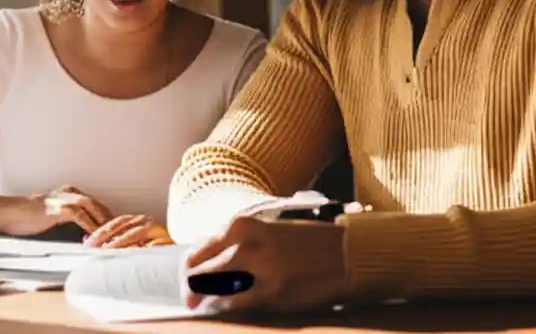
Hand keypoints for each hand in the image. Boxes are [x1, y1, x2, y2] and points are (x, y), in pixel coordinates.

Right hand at [0, 185, 112, 236]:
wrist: (7, 213)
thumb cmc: (28, 218)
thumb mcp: (53, 217)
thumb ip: (69, 221)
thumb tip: (87, 235)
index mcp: (69, 193)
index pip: (95, 204)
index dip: (107, 217)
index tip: (118, 230)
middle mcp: (68, 192)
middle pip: (97, 204)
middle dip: (111, 219)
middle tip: (122, 234)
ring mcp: (61, 199)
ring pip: (91, 207)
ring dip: (103, 223)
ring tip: (111, 237)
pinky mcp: (55, 208)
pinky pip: (79, 216)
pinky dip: (89, 227)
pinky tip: (93, 237)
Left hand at [83, 214, 172, 248]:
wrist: (178, 257)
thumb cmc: (150, 249)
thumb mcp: (129, 244)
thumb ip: (110, 240)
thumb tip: (86, 240)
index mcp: (138, 220)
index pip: (116, 222)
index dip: (101, 231)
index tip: (88, 243)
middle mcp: (148, 222)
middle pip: (125, 226)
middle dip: (108, 237)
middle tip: (95, 248)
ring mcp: (159, 231)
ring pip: (139, 233)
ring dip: (122, 241)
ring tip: (109, 250)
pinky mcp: (169, 243)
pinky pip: (155, 244)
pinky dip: (143, 248)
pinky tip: (133, 255)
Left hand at [182, 217, 348, 313]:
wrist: (348, 252)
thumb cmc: (305, 241)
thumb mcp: (266, 230)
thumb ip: (237, 244)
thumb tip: (207, 265)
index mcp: (242, 225)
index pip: (197, 252)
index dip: (188, 272)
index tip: (188, 282)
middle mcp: (246, 245)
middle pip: (200, 275)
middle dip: (192, 290)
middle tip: (190, 301)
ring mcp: (259, 270)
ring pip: (214, 292)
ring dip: (207, 301)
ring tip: (205, 306)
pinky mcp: (274, 293)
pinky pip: (237, 305)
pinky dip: (226, 308)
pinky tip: (225, 309)